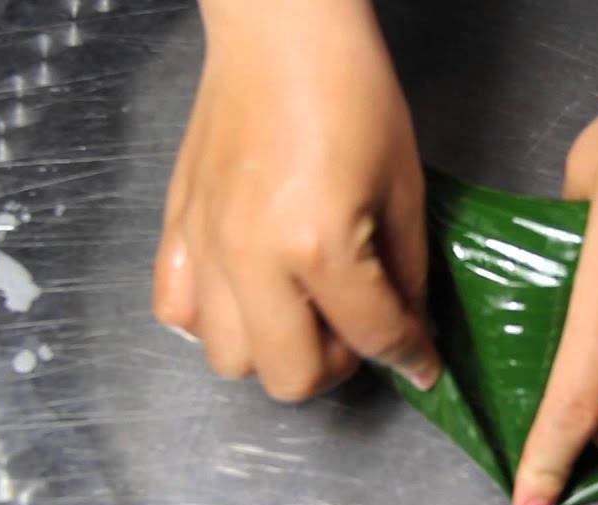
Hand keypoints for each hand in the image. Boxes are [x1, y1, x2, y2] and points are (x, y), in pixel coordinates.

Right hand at [153, 0, 439, 400]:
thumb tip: (410, 329)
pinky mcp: (175, 229)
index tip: (422, 364)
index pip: (372, 336)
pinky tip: (248, 295)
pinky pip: (176, 313)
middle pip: (291, 376)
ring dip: (276, 351)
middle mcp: (252, 260)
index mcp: (319, 245)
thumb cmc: (352, 93)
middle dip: (339, 366)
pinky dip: (214, 321)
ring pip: (229, 360)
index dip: (411, 357)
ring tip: (303, 313)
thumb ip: (407, 272)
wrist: (281, 33)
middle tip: (359, 330)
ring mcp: (206, 248)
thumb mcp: (404, 187)